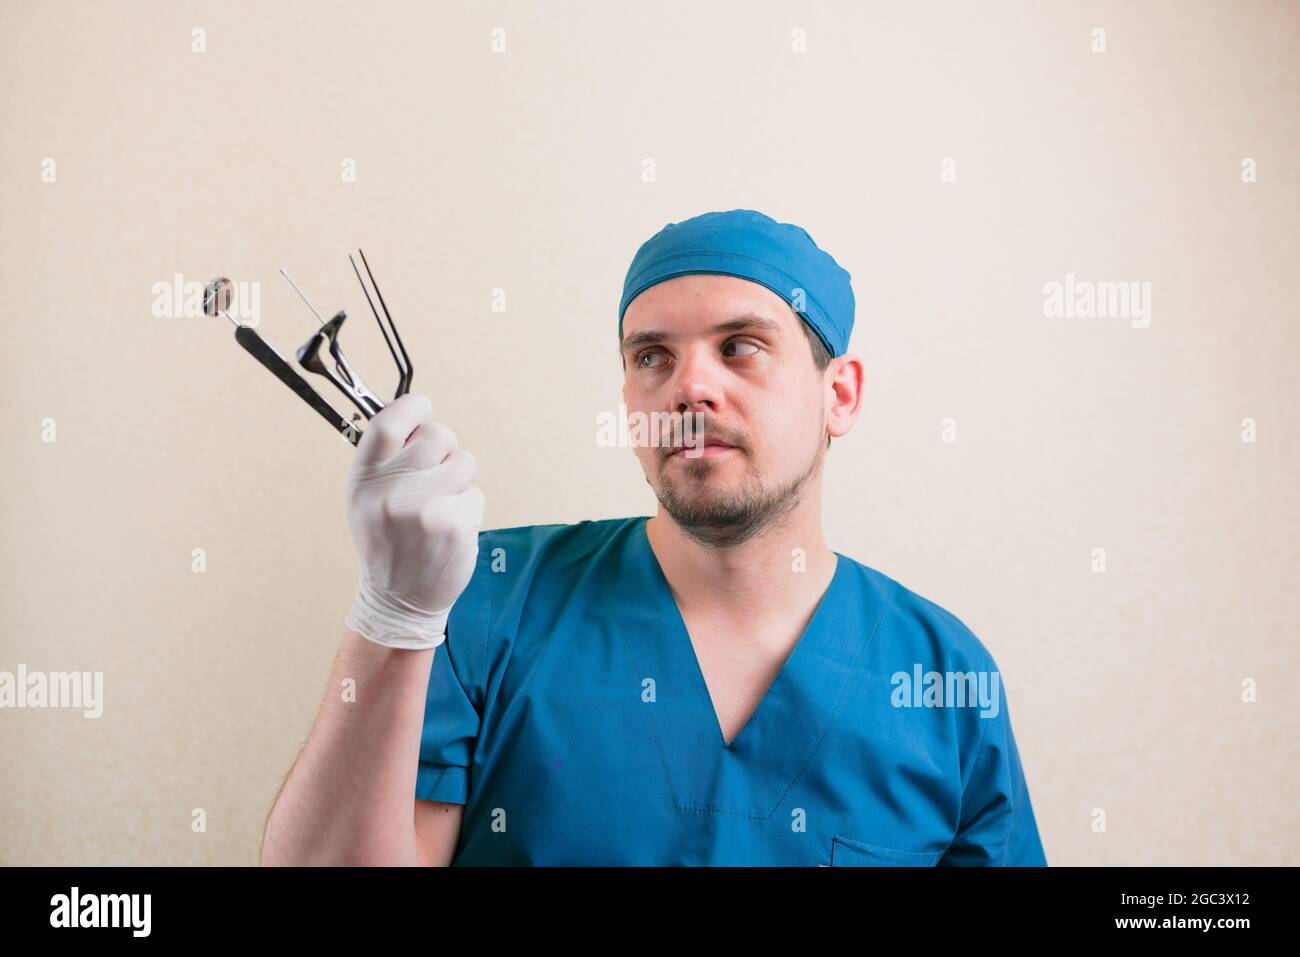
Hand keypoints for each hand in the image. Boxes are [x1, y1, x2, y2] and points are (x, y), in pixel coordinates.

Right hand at [343, 394, 484, 649]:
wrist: (397, 599)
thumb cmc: (385, 541)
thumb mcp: (366, 497)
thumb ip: (386, 458)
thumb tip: (412, 413)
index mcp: (365, 476)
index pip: (390, 420)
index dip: (413, 408)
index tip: (423, 409)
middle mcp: (392, 489)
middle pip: (439, 435)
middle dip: (444, 450)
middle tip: (434, 475)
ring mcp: (425, 507)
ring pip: (464, 462)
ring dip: (459, 479)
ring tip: (440, 505)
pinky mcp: (455, 524)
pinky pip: (475, 495)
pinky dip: (468, 509)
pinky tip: (448, 531)